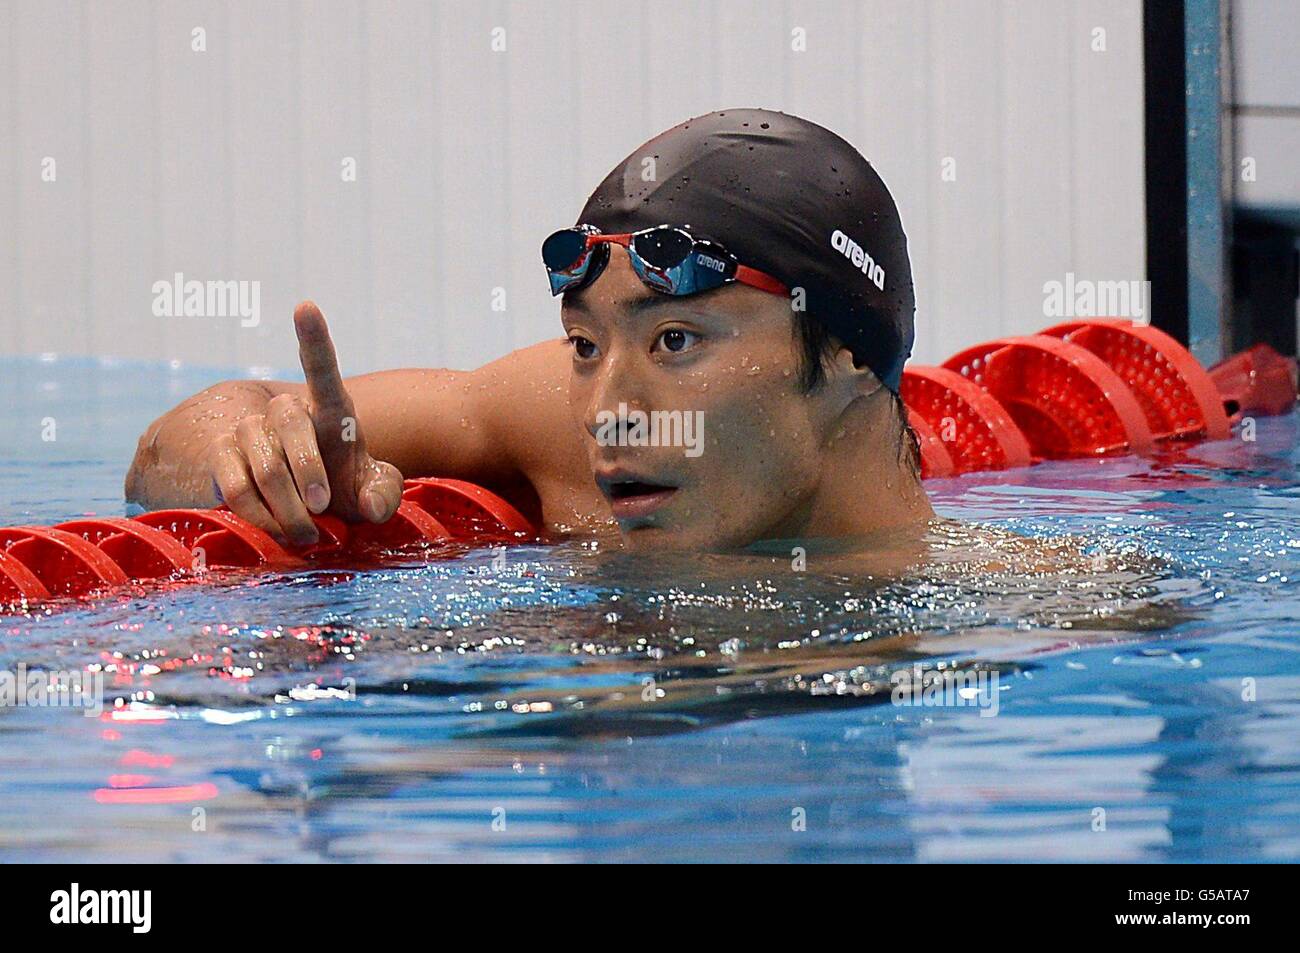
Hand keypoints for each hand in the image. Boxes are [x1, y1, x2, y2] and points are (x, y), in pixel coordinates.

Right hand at [207, 301, 403, 544]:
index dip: (313, 339)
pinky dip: (259, 517)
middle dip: (309, 470)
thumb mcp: (371, 495)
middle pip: (290, 425)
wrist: (294, 510)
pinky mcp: (222, 459)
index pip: (321, 369)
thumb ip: (384, 494)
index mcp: (330, 412)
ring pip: (264, 466)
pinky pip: (236, 488)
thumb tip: (372, 505)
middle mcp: (286, 414)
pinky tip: (275, 530)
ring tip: (307, 534)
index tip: (305, 306)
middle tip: (323, 507)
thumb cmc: (341, 492)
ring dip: (287, 509)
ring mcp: (249, 432)